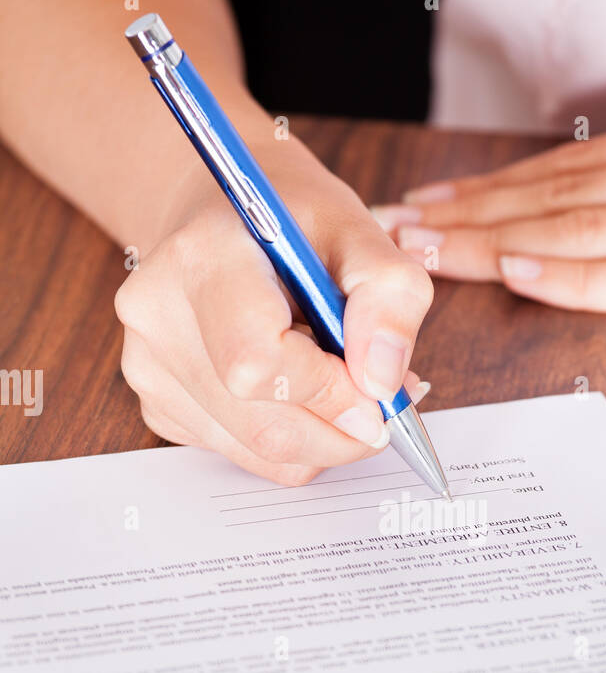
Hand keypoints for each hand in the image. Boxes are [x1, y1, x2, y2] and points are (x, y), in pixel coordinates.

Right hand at [116, 124, 433, 485]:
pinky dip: (290, 437)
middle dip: (342, 429)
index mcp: (201, 258)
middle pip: (264, 426)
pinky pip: (244, 455)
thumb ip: (391, 299)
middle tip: (380, 400)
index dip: (332, 392)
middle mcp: (157, 316)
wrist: (221, 218)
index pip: (259, 364)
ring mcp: (147, 367)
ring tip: (336, 379)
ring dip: (321, 436)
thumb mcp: (362, 232)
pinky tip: (294, 386)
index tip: (379, 388)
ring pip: (260, 453)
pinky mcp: (156, 404)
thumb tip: (381, 385)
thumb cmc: (291, 222)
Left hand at [375, 102, 605, 319]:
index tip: (441, 200)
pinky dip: (574, 273)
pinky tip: (520, 271)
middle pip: (558, 193)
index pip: (577, 169)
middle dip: (471, 210)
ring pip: (579, 225)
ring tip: (428, 248)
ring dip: (495, 237)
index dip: (499, 186)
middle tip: (398, 225)